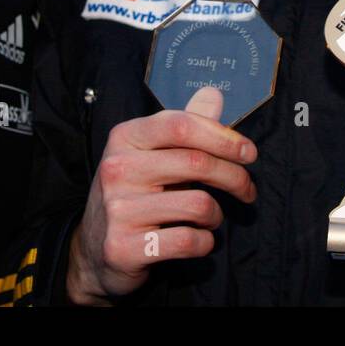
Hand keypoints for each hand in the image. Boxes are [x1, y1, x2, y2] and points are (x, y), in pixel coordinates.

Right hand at [65, 87, 257, 304]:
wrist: (95, 251)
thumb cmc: (134, 195)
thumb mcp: (151, 155)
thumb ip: (184, 127)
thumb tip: (213, 94)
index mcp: (126, 137)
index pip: (183, 125)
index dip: (224, 138)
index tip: (249, 153)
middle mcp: (117, 168)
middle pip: (198, 163)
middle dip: (235, 177)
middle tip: (247, 190)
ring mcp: (117, 209)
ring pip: (199, 205)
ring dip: (216, 215)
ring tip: (209, 218)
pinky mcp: (123, 248)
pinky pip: (188, 241)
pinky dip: (204, 242)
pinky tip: (196, 239)